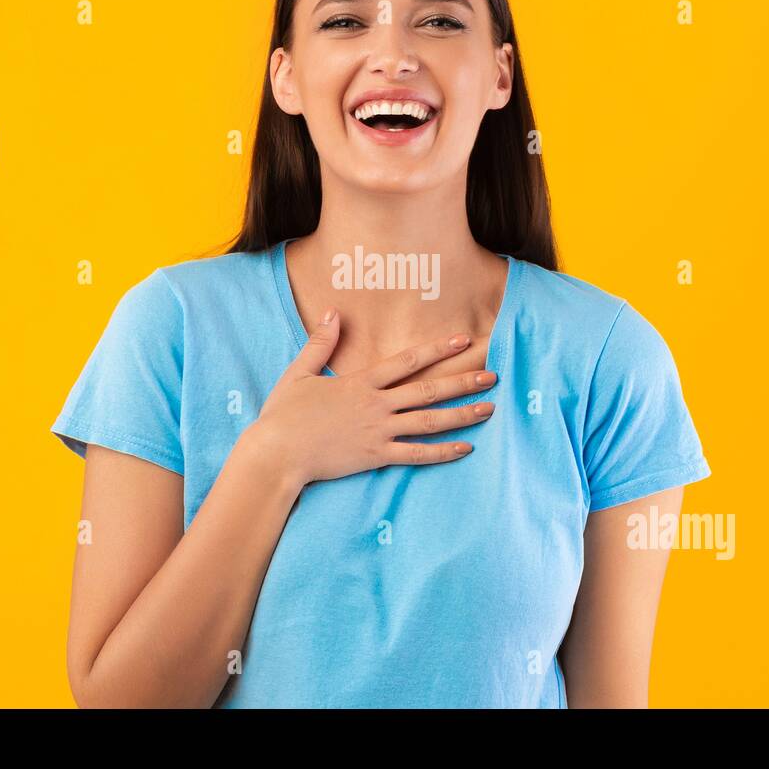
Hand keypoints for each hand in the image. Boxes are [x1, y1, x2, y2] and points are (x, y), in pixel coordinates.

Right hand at [243, 307, 496, 489]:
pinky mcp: (376, 457)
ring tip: (489, 409)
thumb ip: (320, 342)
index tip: (463, 340)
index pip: (408, 361)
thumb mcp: (300, 372)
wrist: (276, 454)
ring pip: (429, 422)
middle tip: (492, 376)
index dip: (437, 349)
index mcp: (360, 382)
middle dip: (462, 382)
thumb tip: (334, 311)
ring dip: (462, 415)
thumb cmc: (284, 415)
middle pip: (428, 390)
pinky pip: (416, 455)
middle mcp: (375, 405)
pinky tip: (465, 448)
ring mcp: (378, 432)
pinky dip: (442, 452)